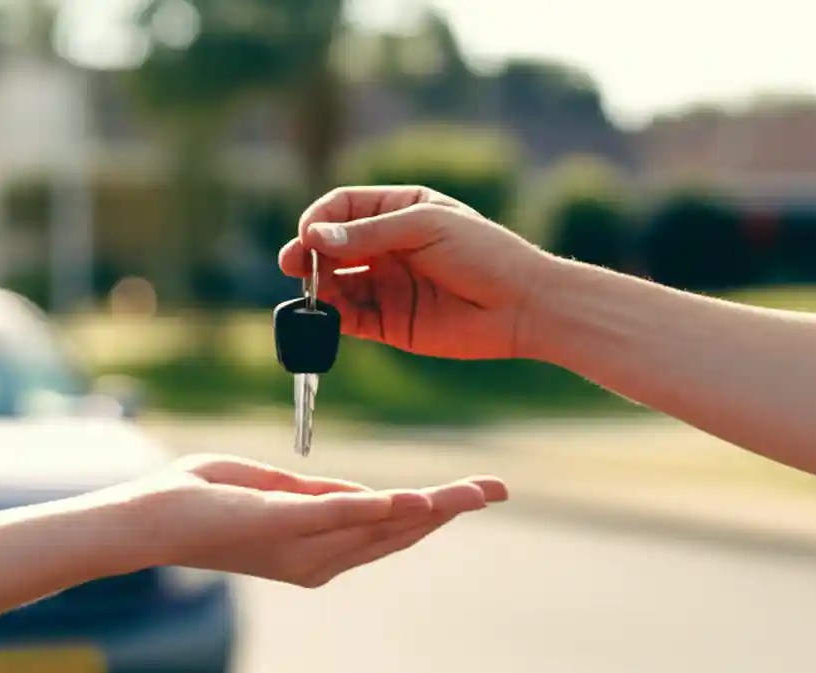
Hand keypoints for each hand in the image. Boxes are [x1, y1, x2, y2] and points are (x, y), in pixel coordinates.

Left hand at [127, 454, 505, 587]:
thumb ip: (318, 493)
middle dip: (449, 512)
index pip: (388, 530)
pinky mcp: (281, 522)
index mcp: (317, 548)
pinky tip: (417, 500)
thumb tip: (364, 492)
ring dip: (431, 509)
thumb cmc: (202, 497)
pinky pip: (340, 516)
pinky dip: (381, 508)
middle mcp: (316, 558)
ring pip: (380, 526)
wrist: (148, 515)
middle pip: (398, 533)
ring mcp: (300, 544)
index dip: (434, 512)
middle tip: (496, 489)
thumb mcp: (273, 488)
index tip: (477, 493)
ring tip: (474, 493)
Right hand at [278, 185, 553, 359]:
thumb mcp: (425, 227)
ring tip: (314, 292)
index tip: (310, 234)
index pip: (342, 208)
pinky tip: (326, 315)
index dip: (320, 218)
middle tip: (293, 265)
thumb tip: (315, 235)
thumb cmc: (484, 253)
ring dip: (317, 287)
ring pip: (335, 284)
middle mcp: (386, 247)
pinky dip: (332, 318)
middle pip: (330, 247)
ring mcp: (386, 285)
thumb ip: (369, 233)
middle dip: (308, 254)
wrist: (522, 305)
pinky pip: (349, 319)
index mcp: (398, 211)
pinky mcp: (389, 322)